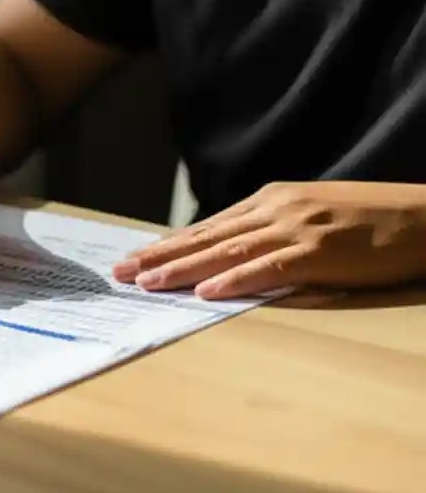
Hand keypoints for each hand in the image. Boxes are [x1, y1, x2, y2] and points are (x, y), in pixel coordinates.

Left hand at [113, 182, 425, 299]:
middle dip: (159, 256)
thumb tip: (229, 258)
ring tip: (146, 282)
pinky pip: (268, 269)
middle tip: (120, 272)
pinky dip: (234, 281)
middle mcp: (277, 209)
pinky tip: (206, 292)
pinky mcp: (320, 251)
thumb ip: (272, 232)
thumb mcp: (313, 217)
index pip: (208, 227)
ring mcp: (297, 228)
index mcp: (272, 200)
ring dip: (182, 269)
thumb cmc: (373, 221)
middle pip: (206, 237)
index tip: (135, 258)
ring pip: (226, 252)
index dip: (168, 244)